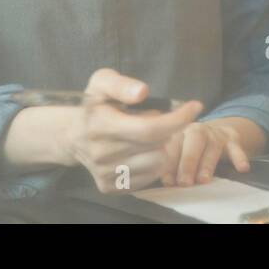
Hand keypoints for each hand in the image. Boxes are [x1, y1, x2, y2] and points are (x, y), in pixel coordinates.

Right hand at [66, 68, 202, 192]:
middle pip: (157, 146)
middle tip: (156, 118)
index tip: (195, 107)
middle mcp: (101, 154)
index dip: (178, 119)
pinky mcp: (110, 187)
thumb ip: (122, 84)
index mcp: (100, 125)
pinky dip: (153, 162)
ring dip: (162, 147)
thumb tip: (142, 92)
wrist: (72, 135)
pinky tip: (142, 151)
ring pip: (157, 164)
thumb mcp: (102, 81)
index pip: (150, 129)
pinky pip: (149, 178)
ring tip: (147, 136)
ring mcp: (105, 174)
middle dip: (167, 129)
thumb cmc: (94, 104)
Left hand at [160, 117, 256, 186]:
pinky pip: (236, 147)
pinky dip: (239, 157)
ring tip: (203, 180)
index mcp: (180, 133)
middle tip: (184, 182)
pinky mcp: (232, 139)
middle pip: (193, 140)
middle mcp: (197, 130)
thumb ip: (174, 164)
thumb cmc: (192, 150)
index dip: (170, 162)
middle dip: (187, 162)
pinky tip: (242, 168)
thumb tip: (167, 182)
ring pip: (213, 145)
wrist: (217, 133)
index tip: (168, 181)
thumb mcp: (180, 152)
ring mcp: (216, 134)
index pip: (173, 145)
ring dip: (207, 163)